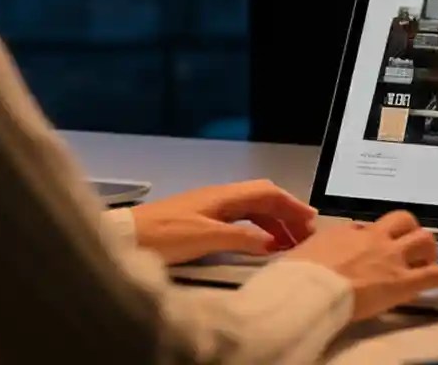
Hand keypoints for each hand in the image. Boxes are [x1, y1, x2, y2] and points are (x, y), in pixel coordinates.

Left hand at [129, 179, 316, 263]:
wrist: (126, 238)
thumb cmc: (165, 235)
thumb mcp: (206, 238)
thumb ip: (240, 239)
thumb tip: (270, 243)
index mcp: (223, 196)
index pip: (266, 193)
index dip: (291, 204)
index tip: (311, 220)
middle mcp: (219, 197)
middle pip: (262, 199)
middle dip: (286, 213)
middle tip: (305, 234)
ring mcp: (210, 208)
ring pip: (251, 210)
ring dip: (272, 223)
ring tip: (288, 243)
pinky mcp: (201, 221)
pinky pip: (239, 220)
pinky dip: (256, 230)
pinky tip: (260, 245)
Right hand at [285, 210, 437, 320]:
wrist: (308, 290)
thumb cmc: (297, 276)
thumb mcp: (300, 253)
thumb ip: (313, 250)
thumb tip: (311, 253)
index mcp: (346, 233)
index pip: (367, 228)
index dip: (373, 238)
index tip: (371, 250)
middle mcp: (373, 239)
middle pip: (403, 221)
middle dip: (409, 233)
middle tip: (409, 249)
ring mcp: (391, 258)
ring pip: (423, 239)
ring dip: (428, 250)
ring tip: (429, 262)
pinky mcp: (403, 282)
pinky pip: (436, 275)